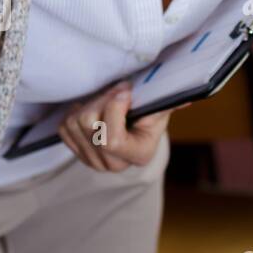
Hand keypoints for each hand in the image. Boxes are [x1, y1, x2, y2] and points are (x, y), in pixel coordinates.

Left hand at [58, 82, 173, 171]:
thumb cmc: (150, 120)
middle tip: (118, 89)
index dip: (113, 110)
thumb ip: (168, 104)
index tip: (126, 91)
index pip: (112, 139)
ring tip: (107, 99)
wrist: (136, 134)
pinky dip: (75, 112)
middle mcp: (113, 164)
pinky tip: (93, 109)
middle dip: (102, 100)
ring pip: (76, 123)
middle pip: (90, 126)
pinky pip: (65, 127)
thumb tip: (187, 98)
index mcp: (138, 156)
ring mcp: (92, 161)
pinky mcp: (76, 152)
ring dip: (90, 103)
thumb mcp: (161, 112)